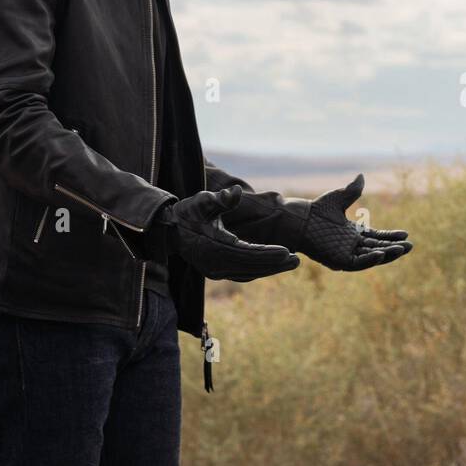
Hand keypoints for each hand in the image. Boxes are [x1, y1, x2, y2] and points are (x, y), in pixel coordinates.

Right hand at [147, 186, 300, 281]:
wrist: (167, 230)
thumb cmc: (187, 213)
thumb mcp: (202, 202)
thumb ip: (220, 199)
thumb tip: (236, 191)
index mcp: (214, 248)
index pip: (247, 253)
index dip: (268, 254)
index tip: (287, 252)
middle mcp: (215, 264)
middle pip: (252, 267)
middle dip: (275, 264)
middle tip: (298, 260)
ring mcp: (215, 271)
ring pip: (249, 272)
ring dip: (270, 268)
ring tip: (292, 262)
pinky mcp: (216, 272)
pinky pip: (242, 273)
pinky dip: (259, 269)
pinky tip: (274, 264)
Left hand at [301, 173, 411, 270]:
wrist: (299, 219)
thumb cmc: (316, 210)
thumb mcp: (339, 197)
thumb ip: (353, 191)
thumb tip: (361, 176)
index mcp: (353, 233)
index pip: (376, 237)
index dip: (391, 236)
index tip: (405, 234)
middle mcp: (351, 246)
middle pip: (378, 248)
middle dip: (394, 247)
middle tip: (410, 246)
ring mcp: (345, 254)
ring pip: (371, 257)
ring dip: (387, 254)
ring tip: (402, 249)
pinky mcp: (339, 261)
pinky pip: (358, 263)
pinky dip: (370, 259)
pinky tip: (382, 253)